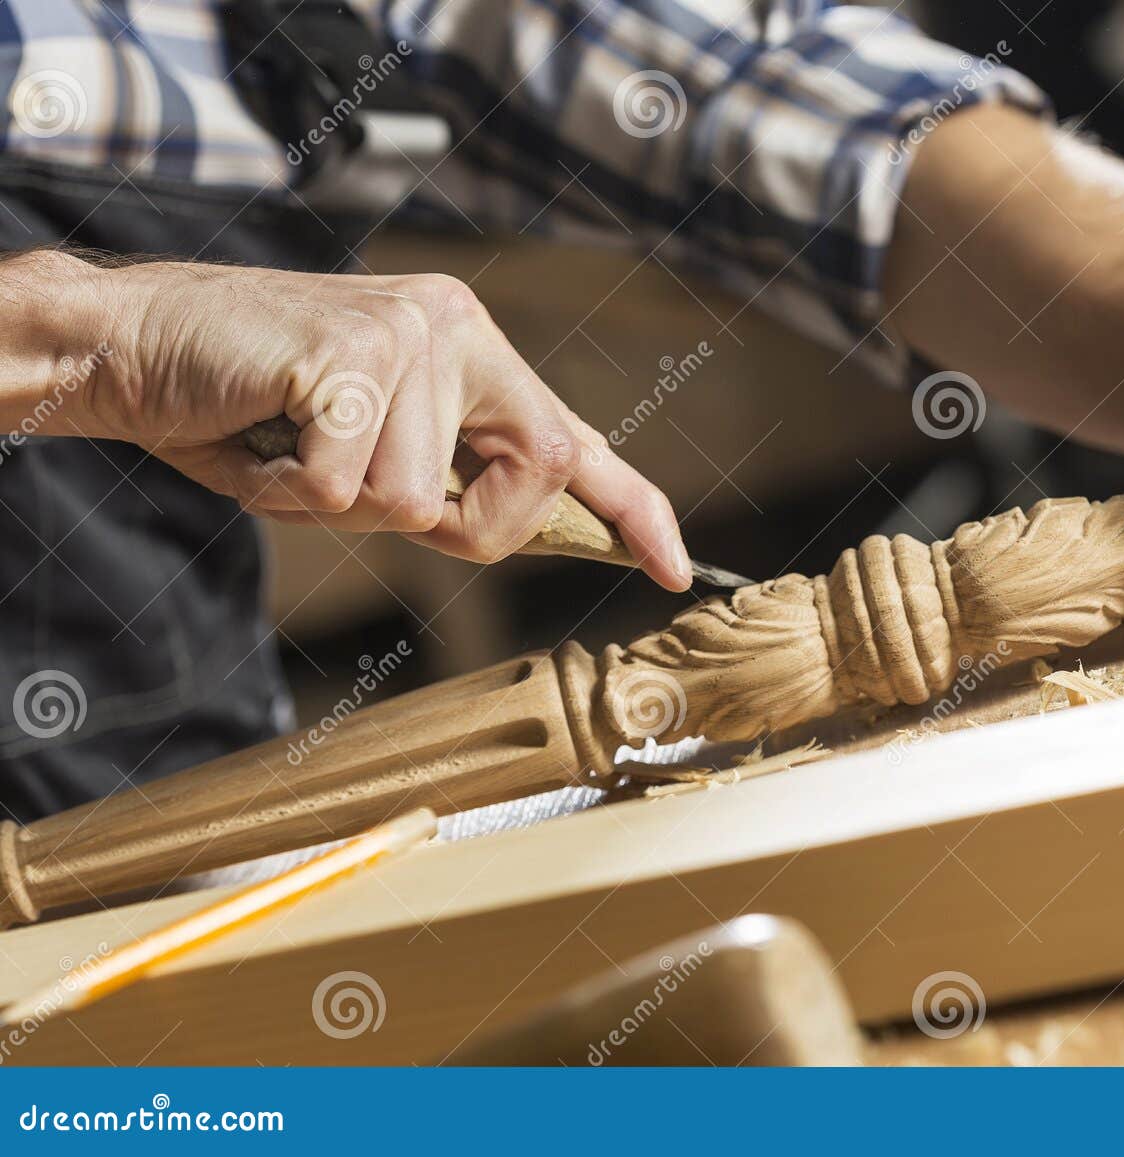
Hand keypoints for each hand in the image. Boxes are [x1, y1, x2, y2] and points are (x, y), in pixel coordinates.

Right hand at [68, 257, 691, 589]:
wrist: (135, 349)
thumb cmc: (253, 413)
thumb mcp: (374, 452)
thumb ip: (451, 479)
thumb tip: (525, 529)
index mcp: (474, 351)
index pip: (576, 440)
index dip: (636, 509)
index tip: (677, 567)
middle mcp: (457, 328)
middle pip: (536, 469)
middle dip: (457, 522)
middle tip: (357, 482)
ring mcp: (407, 331)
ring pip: (417, 498)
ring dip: (340, 503)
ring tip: (290, 443)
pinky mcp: (348, 349)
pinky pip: (346, 485)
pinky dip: (287, 490)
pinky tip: (261, 432)